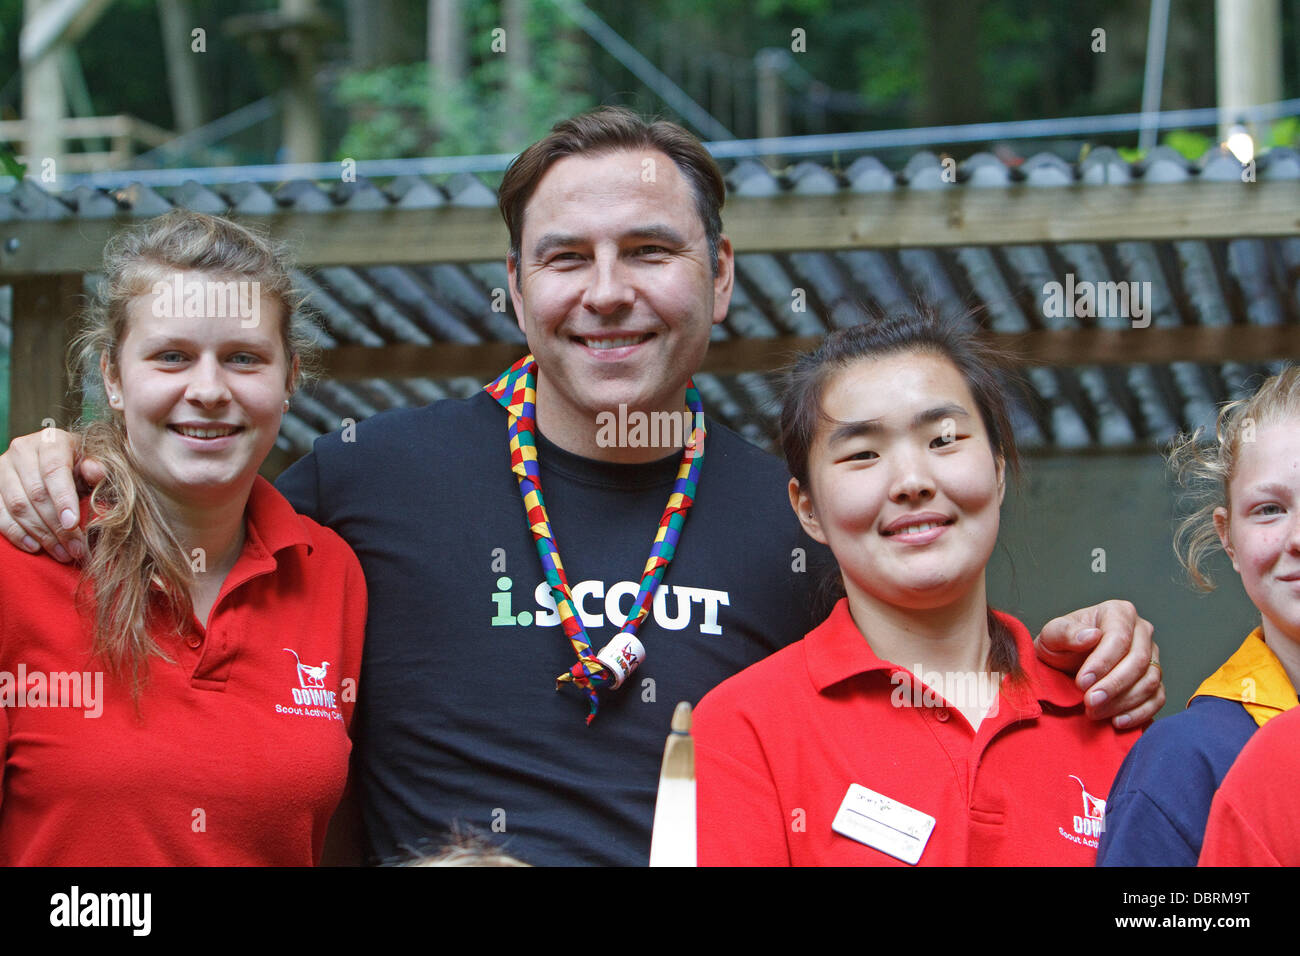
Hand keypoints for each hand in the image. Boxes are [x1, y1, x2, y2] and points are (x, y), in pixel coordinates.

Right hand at [0, 429, 102, 561]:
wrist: (56, 466)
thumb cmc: (80, 467)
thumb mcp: (94, 466)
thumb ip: (97, 470)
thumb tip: (95, 471)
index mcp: (51, 440)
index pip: (54, 470)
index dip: (63, 499)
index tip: (73, 524)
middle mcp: (22, 449)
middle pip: (36, 493)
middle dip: (58, 526)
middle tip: (76, 549)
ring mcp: (2, 467)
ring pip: (18, 506)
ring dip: (41, 534)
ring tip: (63, 553)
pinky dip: (17, 534)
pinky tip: (35, 548)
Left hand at [1035, 599, 1163, 728]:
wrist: (1063, 663)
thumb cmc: (1060, 645)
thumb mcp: (1052, 635)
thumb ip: (1066, 632)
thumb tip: (1091, 636)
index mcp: (1119, 612)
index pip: (1119, 638)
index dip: (1102, 662)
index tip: (1082, 682)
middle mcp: (1142, 632)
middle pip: (1138, 661)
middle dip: (1113, 685)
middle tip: (1090, 702)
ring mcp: (1152, 657)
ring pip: (1149, 681)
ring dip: (1123, 701)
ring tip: (1095, 711)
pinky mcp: (1154, 680)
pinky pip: (1157, 699)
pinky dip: (1139, 713)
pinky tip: (1117, 721)